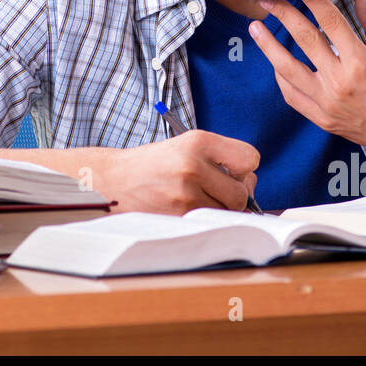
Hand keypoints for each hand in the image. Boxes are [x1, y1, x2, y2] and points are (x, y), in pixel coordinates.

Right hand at [100, 131, 259, 214]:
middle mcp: (193, 165)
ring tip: (194, 199)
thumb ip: (221, 160)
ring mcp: (185, 194)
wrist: (113, 181)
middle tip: (210, 190)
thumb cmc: (155, 165)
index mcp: (198, 141)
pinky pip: (209, 224)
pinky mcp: (178, 216)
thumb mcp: (185, 147)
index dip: (244, 169)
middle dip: (232, 195)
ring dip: (217, 210)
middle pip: (242, 192)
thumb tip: (252, 184)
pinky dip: (203, 220)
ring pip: (227, 213)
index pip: (250, 158)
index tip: (230, 171)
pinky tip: (184, 209)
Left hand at [249, 0, 365, 164]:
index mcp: (362, 62)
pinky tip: (275, 63)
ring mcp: (328, 103)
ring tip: (255, 28)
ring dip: (268, 46)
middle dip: (283, 14)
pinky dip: (280, 77)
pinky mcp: (322, 119)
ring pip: (287, 69)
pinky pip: (292, 96)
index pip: (329, 20)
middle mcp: (340, 82)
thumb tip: (359, 1)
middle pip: (304, 39)